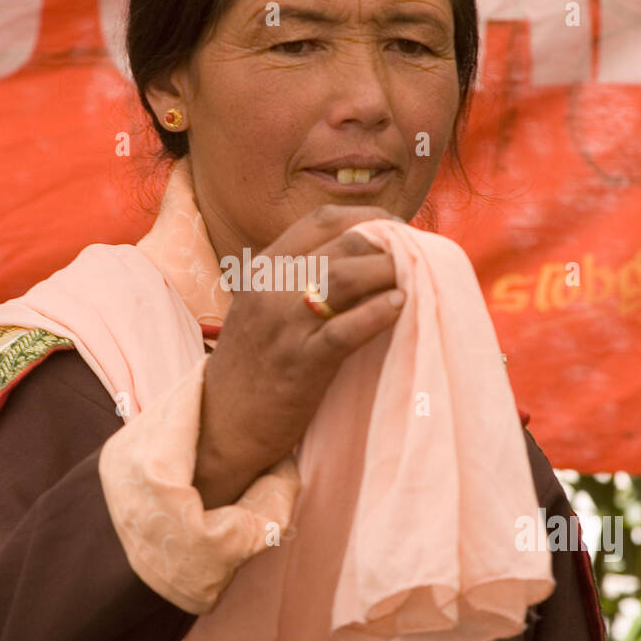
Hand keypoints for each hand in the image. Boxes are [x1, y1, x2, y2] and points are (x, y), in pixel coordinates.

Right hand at [194, 203, 404, 507]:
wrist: (220, 422)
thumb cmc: (254, 363)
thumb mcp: (266, 306)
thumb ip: (301, 277)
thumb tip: (362, 256)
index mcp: (265, 267)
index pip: (322, 220)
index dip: (367, 217)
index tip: (398, 228)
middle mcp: (271, 287)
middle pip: (343, 243)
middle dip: (389, 243)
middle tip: (420, 255)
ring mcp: (283, 324)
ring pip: (345, 277)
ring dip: (389, 272)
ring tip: (419, 277)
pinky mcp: (299, 363)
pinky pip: (343, 330)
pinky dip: (376, 314)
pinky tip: (400, 305)